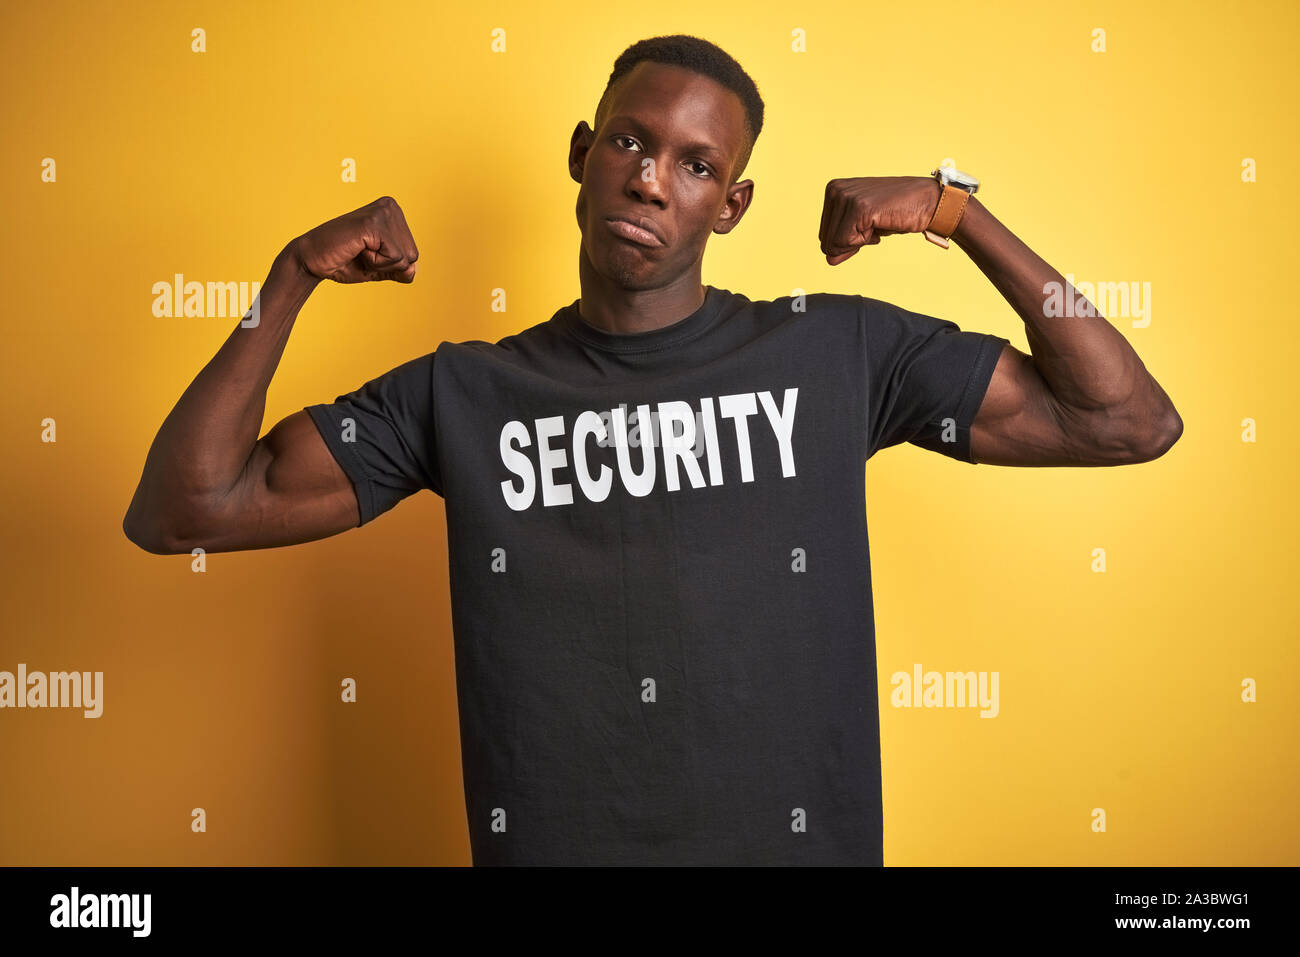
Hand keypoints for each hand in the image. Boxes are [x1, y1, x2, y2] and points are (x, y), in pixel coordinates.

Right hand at [290, 196, 419, 282]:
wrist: (312, 260)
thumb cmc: (344, 261)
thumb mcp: (379, 267)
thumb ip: (399, 269)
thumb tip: (413, 270)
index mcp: (394, 212)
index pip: (413, 254)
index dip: (390, 264)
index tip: (367, 252)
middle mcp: (391, 206)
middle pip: (412, 255)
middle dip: (387, 265)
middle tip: (361, 253)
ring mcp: (383, 212)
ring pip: (405, 258)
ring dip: (380, 264)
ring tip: (359, 250)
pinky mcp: (374, 223)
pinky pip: (394, 257)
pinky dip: (375, 263)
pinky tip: (357, 249)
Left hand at [818, 176, 940, 264]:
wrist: (928, 202)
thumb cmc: (896, 213)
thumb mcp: (863, 230)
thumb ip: (843, 243)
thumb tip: (829, 260)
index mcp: (833, 189)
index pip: (824, 235)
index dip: (847, 240)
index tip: (868, 224)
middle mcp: (835, 189)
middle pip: (826, 241)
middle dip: (852, 243)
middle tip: (875, 224)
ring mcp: (846, 196)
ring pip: (834, 244)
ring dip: (860, 242)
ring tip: (878, 222)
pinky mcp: (858, 207)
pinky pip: (845, 242)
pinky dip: (864, 241)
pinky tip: (881, 224)